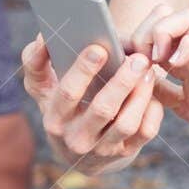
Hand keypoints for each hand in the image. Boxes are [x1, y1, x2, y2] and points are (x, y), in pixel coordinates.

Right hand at [20, 34, 164, 173]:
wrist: (79, 148)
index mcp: (55, 118)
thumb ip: (36, 60)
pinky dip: (152, 109)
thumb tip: (43, 36)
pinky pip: (145, 132)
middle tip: (138, 58)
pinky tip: (152, 90)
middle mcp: (77, 138)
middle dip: (122, 81)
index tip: (99, 48)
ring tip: (148, 70)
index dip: (83, 70)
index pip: (68, 94)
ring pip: (127, 123)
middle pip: (102, 110)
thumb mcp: (42, 86)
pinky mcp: (124, 153)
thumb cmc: (62, 104)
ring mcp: (102, 149)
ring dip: (141, 94)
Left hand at [128, 4, 188, 152]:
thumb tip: (137, 82)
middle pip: (166, 12)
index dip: (135, 37)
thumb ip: (163, 91)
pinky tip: (176, 67)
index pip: (154, 28)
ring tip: (158, 58)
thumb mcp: (182, 105)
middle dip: (145, 29)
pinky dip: (188, 47)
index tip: (124, 60)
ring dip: (165, 31)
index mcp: (183, 58)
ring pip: (188, 15)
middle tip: (140, 58)